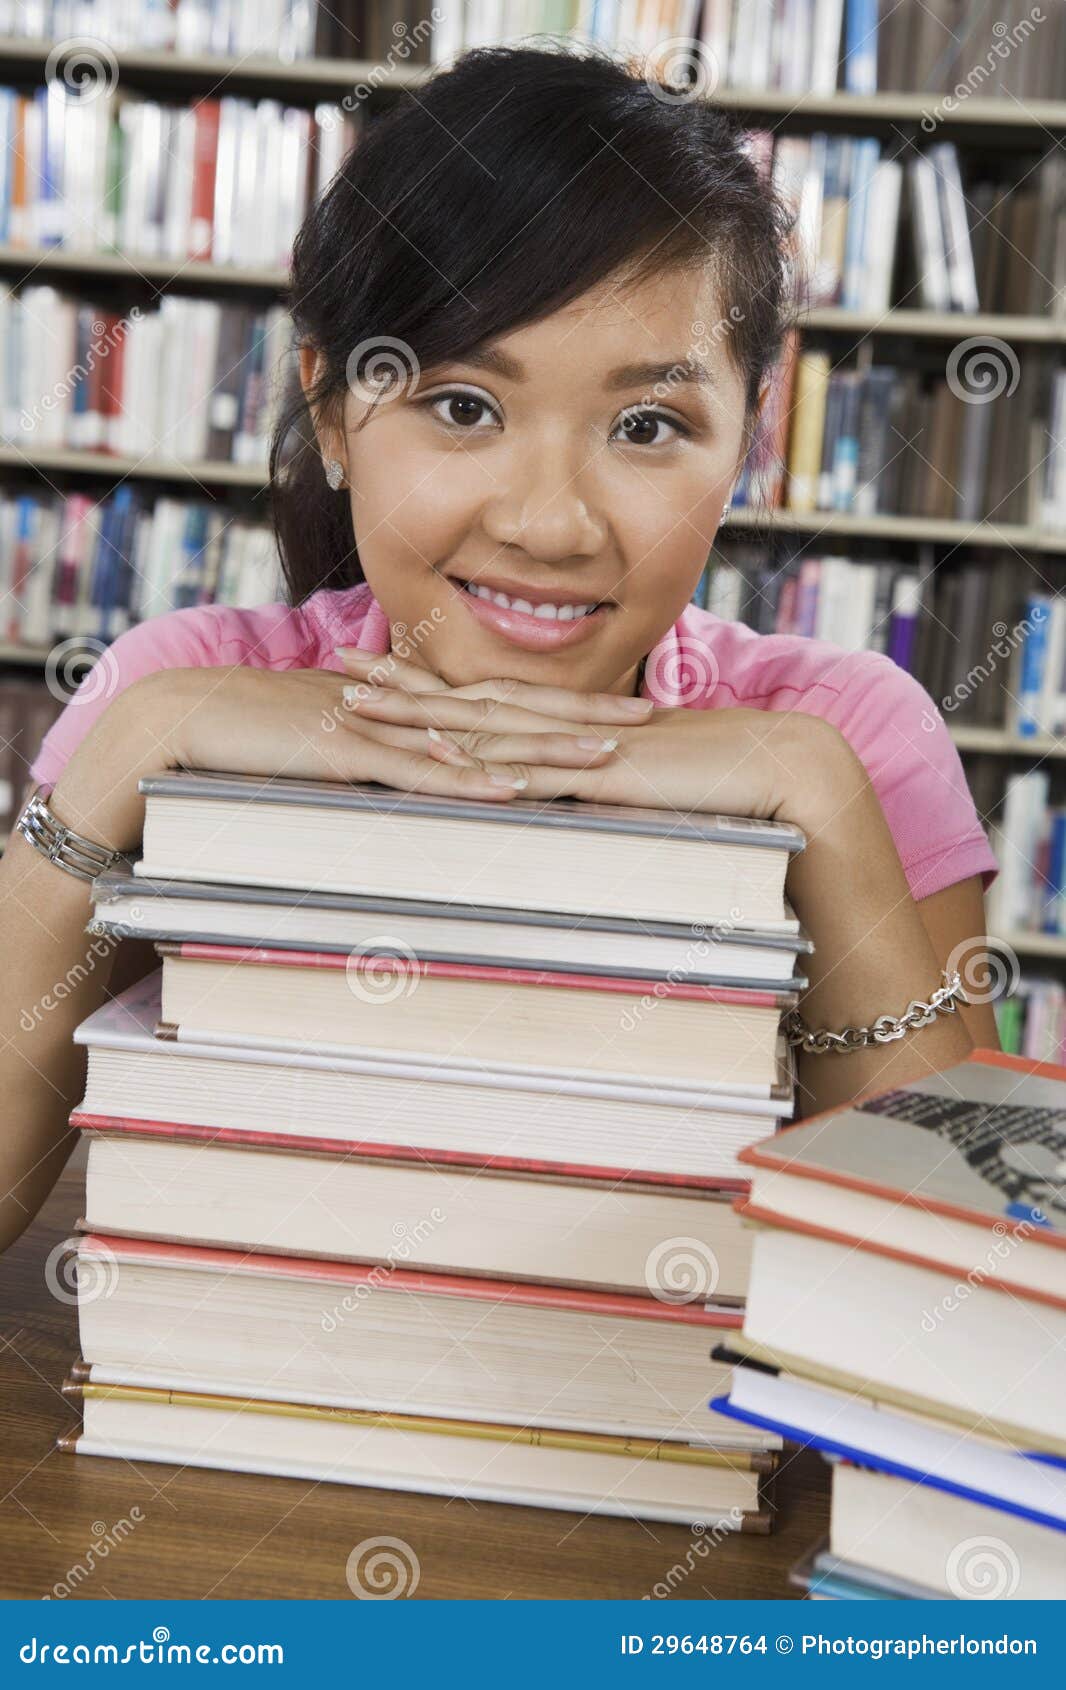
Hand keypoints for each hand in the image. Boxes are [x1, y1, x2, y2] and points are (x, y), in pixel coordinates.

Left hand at [335, 647, 862, 825]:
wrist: (780, 766)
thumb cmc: (718, 777)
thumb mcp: (640, 781)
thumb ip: (594, 786)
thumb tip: (561, 797)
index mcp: (571, 724)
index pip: (487, 697)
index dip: (429, 682)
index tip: (378, 670)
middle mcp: (565, 727)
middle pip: (468, 701)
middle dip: (402, 684)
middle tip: (340, 666)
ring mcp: (580, 749)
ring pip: (483, 730)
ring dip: (419, 719)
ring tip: (361, 709)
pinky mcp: (604, 777)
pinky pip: (533, 774)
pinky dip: (484, 772)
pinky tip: (440, 768)